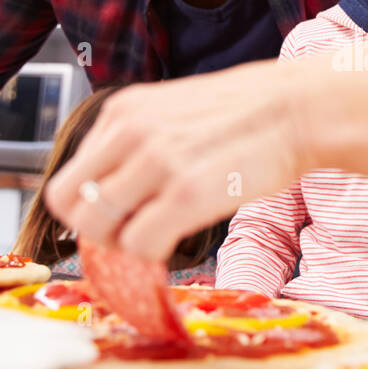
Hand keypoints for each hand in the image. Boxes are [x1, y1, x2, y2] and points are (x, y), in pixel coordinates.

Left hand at [45, 60, 308, 262]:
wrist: (299, 109)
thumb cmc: (247, 114)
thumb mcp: (175, 110)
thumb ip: (137, 142)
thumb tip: (113, 192)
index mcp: (123, 111)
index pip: (68, 179)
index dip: (86, 210)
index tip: (113, 221)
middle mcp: (130, 133)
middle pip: (71, 206)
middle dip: (96, 232)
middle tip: (130, 238)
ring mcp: (157, 162)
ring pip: (98, 230)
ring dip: (123, 247)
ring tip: (156, 241)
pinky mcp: (187, 193)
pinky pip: (139, 246)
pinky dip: (151, 258)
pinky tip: (175, 245)